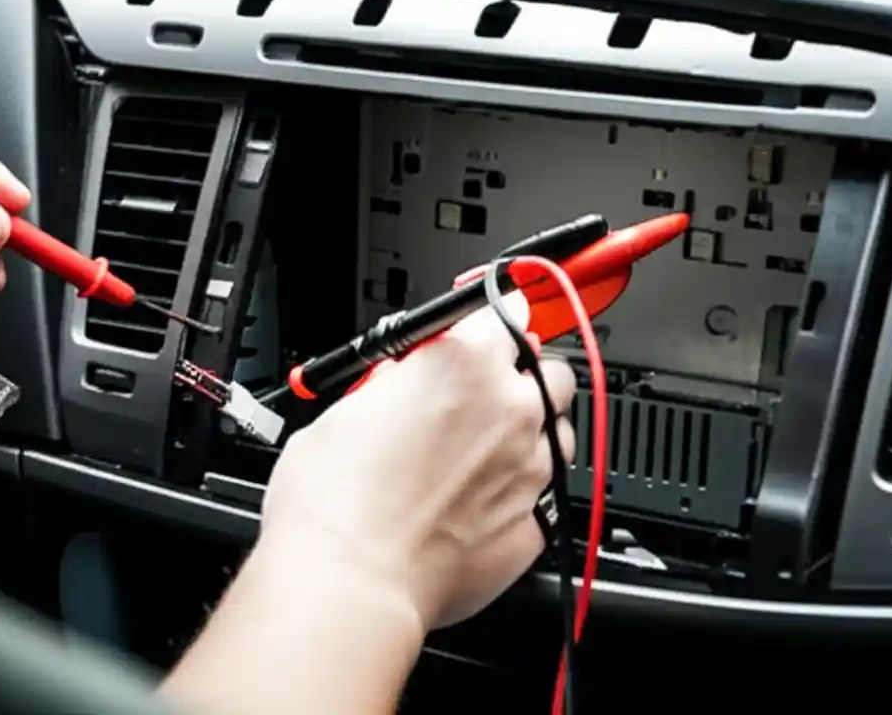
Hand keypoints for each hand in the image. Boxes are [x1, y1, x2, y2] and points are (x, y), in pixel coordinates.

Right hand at [261, 291, 575, 629]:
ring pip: (557, 432)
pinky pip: (545, 495)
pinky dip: (520, 495)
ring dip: (528, 436)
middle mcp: (510, 407)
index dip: (492, 324)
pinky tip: (478, 506)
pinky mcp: (537, 522)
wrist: (351, 579)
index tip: (488, 330)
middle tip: (479, 398)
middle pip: (547, 369)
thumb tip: (406, 382)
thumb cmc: (334, 499)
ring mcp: (531, 467)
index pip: (506, 312)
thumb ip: (398, 383)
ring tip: (478, 458)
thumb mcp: (349, 407)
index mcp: (465, 361)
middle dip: (520, 378)